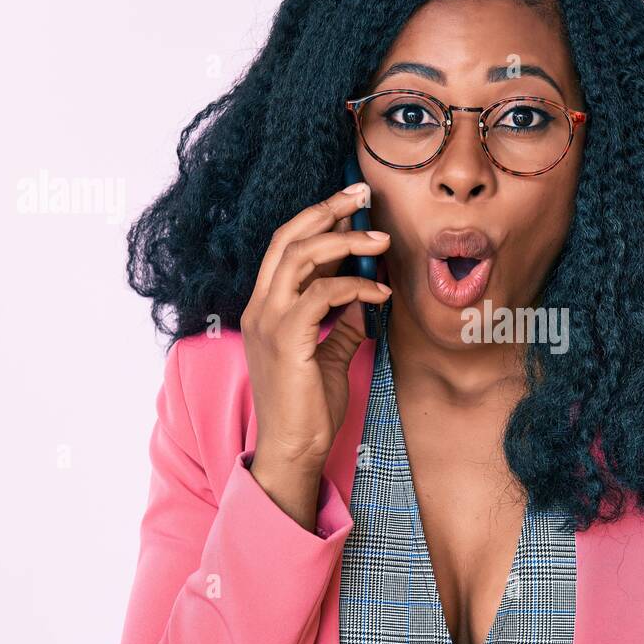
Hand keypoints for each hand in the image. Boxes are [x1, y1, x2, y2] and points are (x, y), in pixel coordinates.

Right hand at [240, 182, 390, 525]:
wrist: (293, 449)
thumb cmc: (310, 407)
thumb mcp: (331, 355)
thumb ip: (341, 323)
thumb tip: (364, 298)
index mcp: (266, 307)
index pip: (286, 246)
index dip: (317, 218)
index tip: (351, 203)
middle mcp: (260, 306)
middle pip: (288, 237)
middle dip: (327, 209)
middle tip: (362, 194)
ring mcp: (268, 320)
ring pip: (301, 256)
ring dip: (346, 242)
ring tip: (382, 240)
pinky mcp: (286, 338)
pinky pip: (322, 295)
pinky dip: (355, 288)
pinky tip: (380, 294)